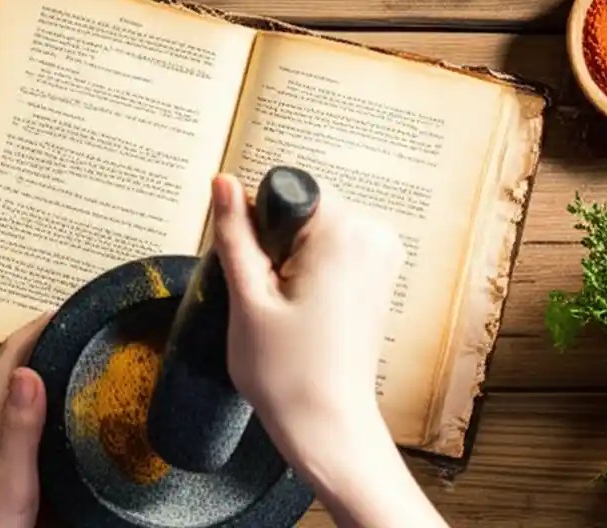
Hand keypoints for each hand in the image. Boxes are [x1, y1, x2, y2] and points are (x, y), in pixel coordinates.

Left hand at [0, 315, 49, 527]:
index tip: (68, 309)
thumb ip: (20, 427)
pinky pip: (4, 409)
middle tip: (78, 329)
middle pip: (8, 366)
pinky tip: (46, 406)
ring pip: (6, 387)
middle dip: (40, 342)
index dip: (38, 327)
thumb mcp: (12, 480)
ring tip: (69, 358)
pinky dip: (27, 394)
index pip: (10, 355)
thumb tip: (28, 370)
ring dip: (34, 367)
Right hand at [212, 174, 446, 527]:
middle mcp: (373, 235)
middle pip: (305, 205)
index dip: (262, 221)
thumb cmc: (288, 374)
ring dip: (293, 257)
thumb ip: (235, 234)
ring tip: (289, 308)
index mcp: (343, 233)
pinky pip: (335, 247)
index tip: (262, 266)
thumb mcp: (247, 298)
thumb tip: (223, 182)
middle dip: (278, 240)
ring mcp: (382, 254)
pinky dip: (313, 268)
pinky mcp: (380, 273)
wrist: (327, 424)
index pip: (290, 187)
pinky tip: (306, 309)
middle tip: (271, 295)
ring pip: (318, 226)